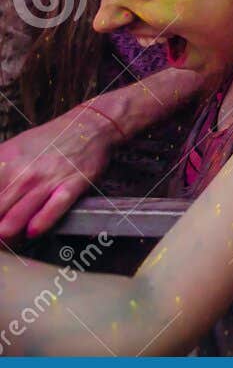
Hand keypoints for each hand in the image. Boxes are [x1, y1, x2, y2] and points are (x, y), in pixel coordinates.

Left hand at [0, 107, 114, 239]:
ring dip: (8, 235)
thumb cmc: (50, 140)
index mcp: (4, 161)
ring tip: (6, 241)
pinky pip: (52, 211)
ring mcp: (47, 180)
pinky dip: (39, 225)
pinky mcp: (71, 186)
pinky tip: (31, 232)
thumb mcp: (13, 149)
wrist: (89, 126)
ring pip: (16, 217)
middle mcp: (23, 172)